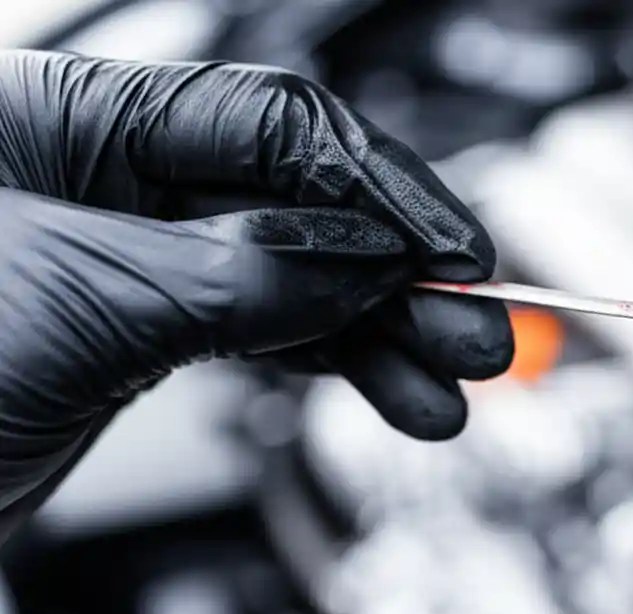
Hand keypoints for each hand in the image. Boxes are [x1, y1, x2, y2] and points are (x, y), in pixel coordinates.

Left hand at [0, 51, 512, 538]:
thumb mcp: (88, 296)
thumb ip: (244, 272)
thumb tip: (363, 258)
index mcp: (68, 112)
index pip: (268, 119)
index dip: (375, 185)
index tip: (450, 251)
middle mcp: (106, 176)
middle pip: (295, 202)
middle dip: (397, 270)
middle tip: (480, 328)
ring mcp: (131, 259)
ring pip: (291, 280)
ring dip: (383, 337)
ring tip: (453, 383)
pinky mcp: (139, 336)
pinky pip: (262, 340)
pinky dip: (331, 372)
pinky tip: (393, 398)